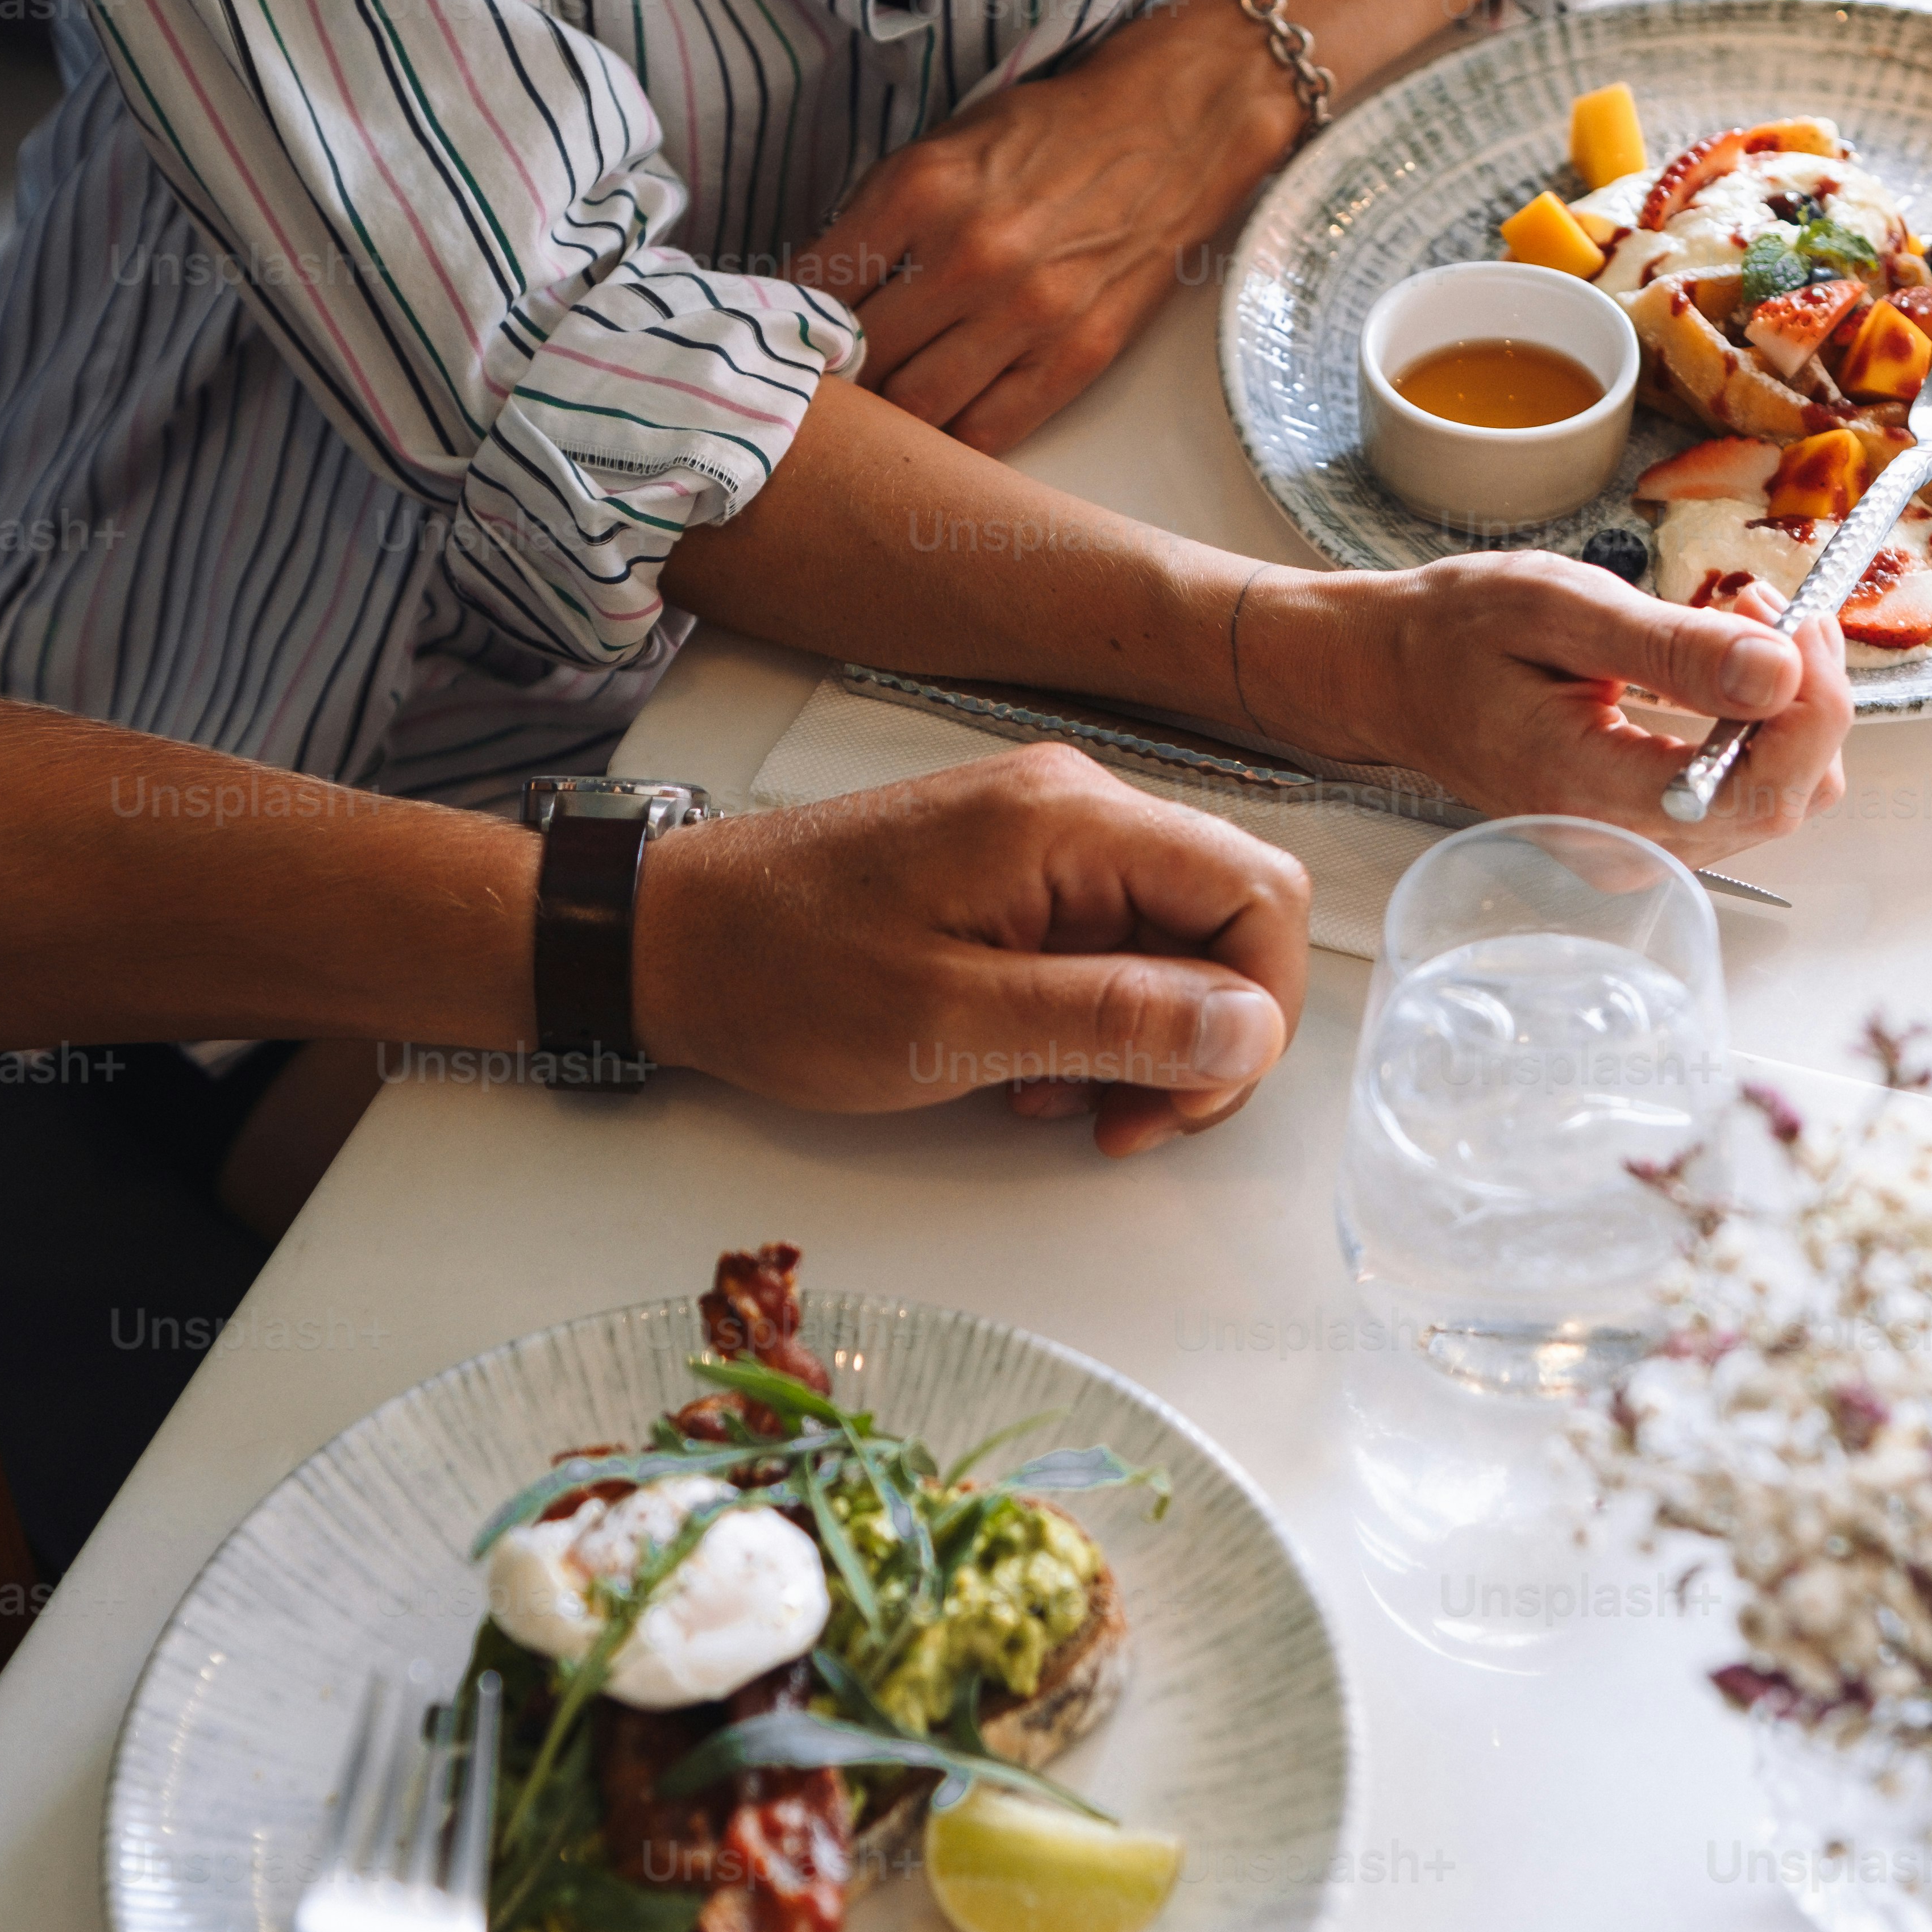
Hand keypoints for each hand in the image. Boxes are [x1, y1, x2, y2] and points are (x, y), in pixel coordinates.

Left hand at [635, 745, 1310, 1153]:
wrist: (671, 939)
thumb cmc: (787, 976)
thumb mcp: (954, 1021)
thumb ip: (1112, 1020)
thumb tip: (1252, 1030)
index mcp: (1073, 821)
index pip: (1260, 893)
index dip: (1255, 1011)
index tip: (1182, 1099)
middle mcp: (1075, 806)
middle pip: (1226, 920)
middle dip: (1199, 1040)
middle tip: (1122, 1125)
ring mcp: (1044, 835)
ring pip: (1172, 943)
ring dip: (1141, 1041)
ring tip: (1058, 1106)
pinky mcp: (1015, 871)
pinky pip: (1107, 944)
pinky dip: (1091, 1020)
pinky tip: (1027, 1072)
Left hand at [804, 0, 1294, 453]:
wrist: (1174, 127)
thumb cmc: (1050, 133)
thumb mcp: (943, 144)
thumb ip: (878, 216)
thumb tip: (816, 295)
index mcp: (920, 191)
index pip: (815, 289)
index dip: (787, 326)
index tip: (778, 343)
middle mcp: (968, 258)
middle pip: (861, 361)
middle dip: (834, 381)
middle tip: (820, 392)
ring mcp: (1027, 314)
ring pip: (917, 409)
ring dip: (888, 421)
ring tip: (877, 415)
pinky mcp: (1078, 355)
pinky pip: (991, 429)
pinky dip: (953, 440)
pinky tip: (937, 430)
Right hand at [1247, 558, 1851, 850]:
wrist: (1394, 677)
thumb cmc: (1456, 637)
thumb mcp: (1560, 610)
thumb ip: (1673, 647)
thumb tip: (1778, 671)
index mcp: (1595, 796)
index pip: (1768, 787)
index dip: (1813, 701)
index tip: (1795, 617)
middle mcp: (1625, 846)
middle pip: (1790, 796)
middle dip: (1808, 694)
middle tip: (1771, 606)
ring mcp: (1638, 850)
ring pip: (1781, 795)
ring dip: (1788, 706)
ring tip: (1739, 628)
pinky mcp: (1648, 834)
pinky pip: (1746, 792)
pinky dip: (1760, 725)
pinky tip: (1726, 671)